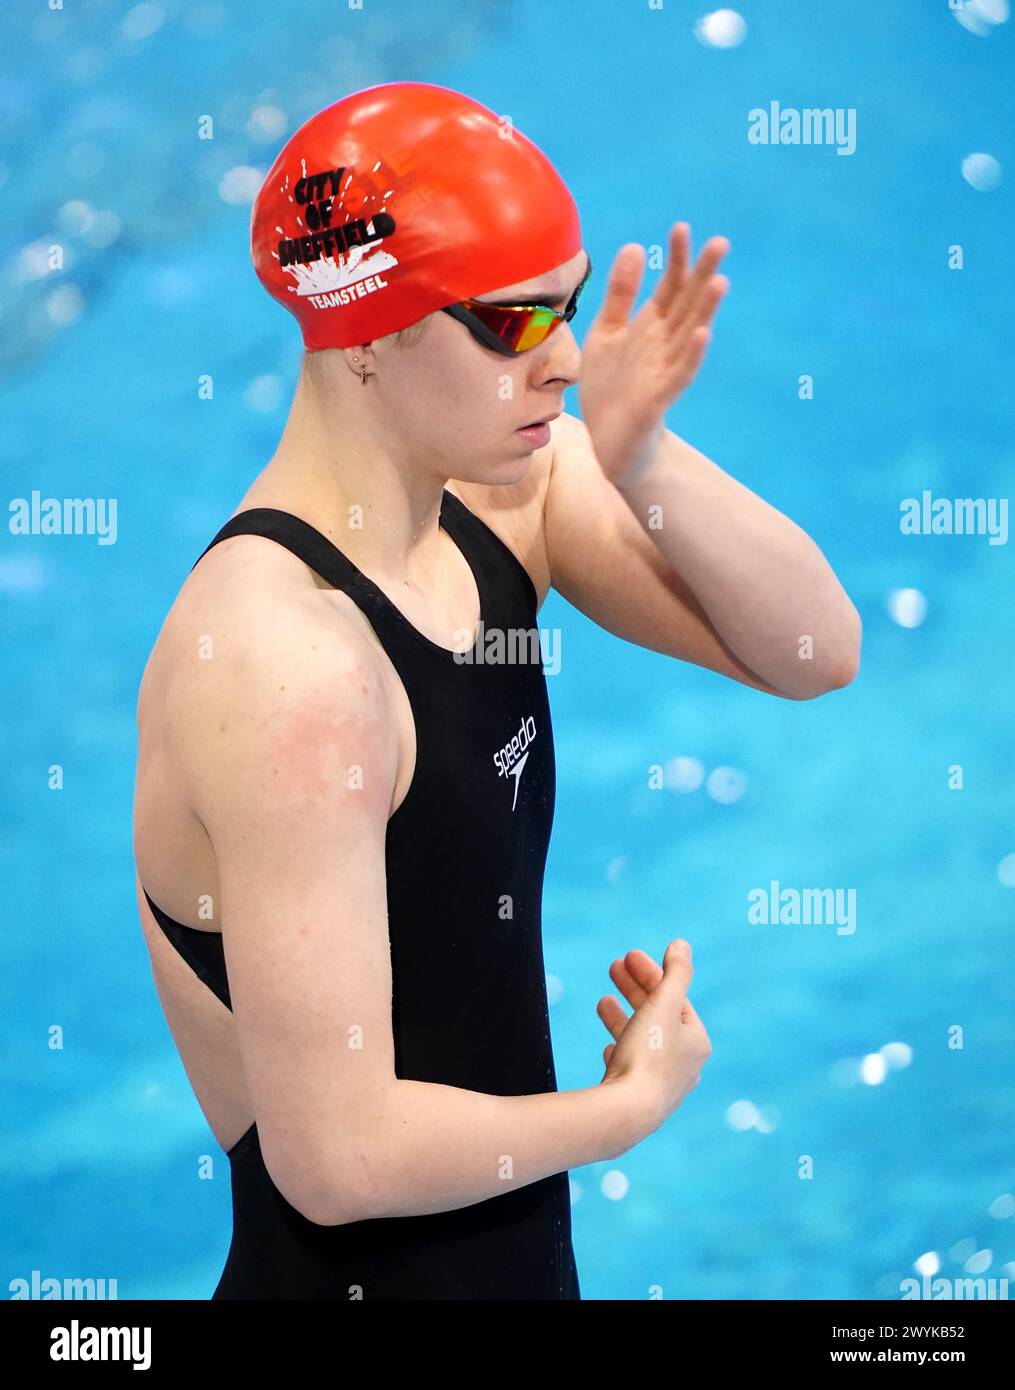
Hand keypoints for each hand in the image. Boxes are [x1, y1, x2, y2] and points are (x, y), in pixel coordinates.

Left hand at [578, 224, 729, 484]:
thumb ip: (621, 293)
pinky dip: (691, 355)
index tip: (681, 228)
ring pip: (689, 334)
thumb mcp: (608, 331)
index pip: (670, 286)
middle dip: (701, 275)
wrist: (608, 439)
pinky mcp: (659, 398)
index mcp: (651, 326)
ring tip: (719, 282)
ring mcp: (664, 370)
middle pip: (687, 304)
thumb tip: (636, 246)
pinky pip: (680, 374)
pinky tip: (701, 335)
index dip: (676, 260)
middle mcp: (663, 344)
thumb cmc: (610, 385)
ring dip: (705, 310)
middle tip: (720, 243)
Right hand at [597, 940, 711, 1135]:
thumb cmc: (649, 1055)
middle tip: (613, 966)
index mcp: (697, 1043)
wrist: (626, 1112)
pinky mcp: (640, 1100)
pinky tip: (609, 1049)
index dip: (653, 974)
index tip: (628, 956)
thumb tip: (682, 945)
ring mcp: (662, 1085)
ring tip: (602, 1002)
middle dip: (635, 990)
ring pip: (643, 1041)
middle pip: (659, 1016)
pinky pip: (632, 1068)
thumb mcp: (663, 1004)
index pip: (676, 998)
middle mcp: (685, 1065)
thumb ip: (675, 973)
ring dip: (624, 1016)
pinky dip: (622, 1051)